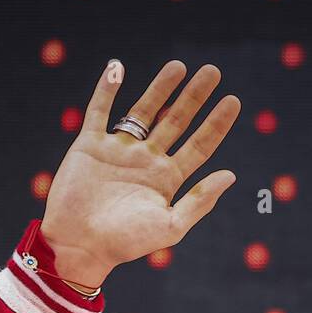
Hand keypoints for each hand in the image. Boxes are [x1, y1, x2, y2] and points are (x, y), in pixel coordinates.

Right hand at [40, 58, 240, 287]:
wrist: (78, 246)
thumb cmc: (125, 243)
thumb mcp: (170, 226)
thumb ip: (199, 201)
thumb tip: (231, 174)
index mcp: (166, 180)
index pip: (199, 147)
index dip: (216, 124)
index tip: (233, 101)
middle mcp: (145, 161)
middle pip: (176, 121)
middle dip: (194, 97)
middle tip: (213, 71)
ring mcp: (118, 150)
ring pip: (142, 112)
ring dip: (160, 88)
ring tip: (179, 66)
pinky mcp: (89, 145)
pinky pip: (99, 111)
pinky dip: (106, 89)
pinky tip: (117, 67)